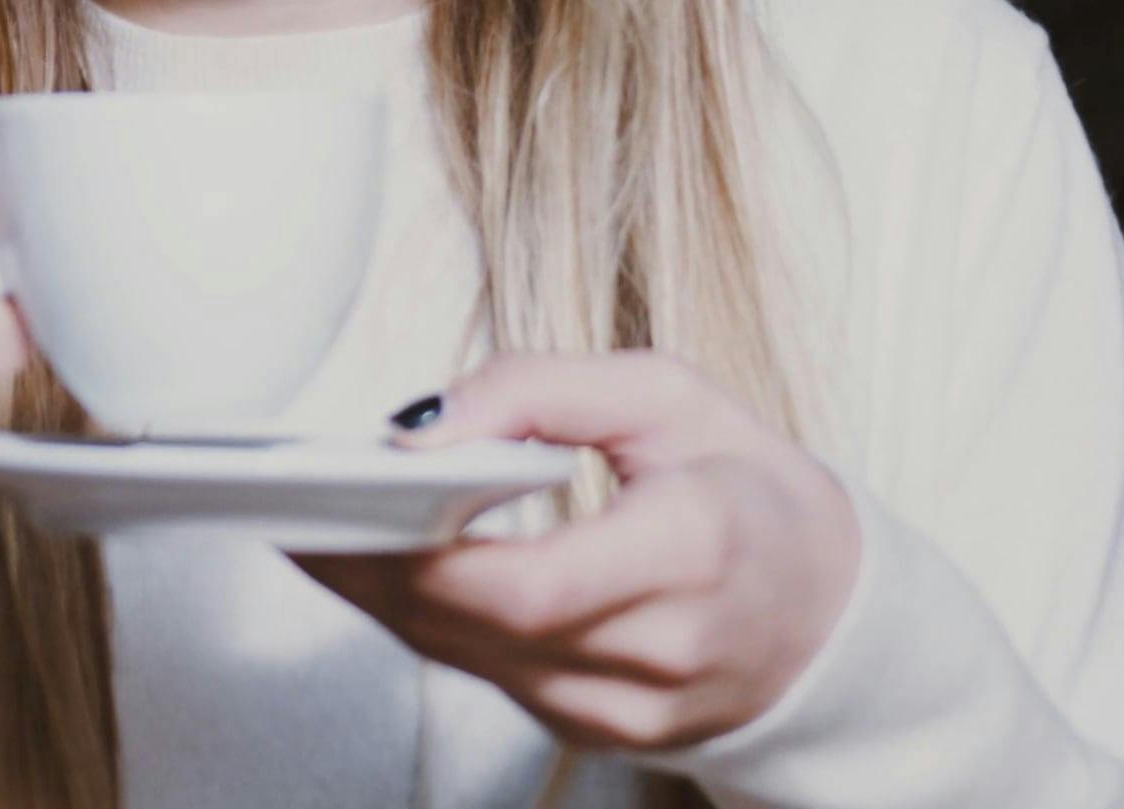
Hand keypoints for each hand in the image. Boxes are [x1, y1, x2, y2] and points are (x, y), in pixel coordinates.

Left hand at [293, 351, 859, 755]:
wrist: (833, 613)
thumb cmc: (748, 488)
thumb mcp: (670, 396)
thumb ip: (543, 390)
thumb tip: (423, 423)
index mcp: (697, 550)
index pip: (531, 584)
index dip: (426, 552)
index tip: (353, 493)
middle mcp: (663, 652)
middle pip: (479, 628)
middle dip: (373, 565)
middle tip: (290, 499)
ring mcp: (629, 710)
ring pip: (468, 659)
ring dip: (380, 592)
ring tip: (311, 521)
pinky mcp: (598, 732)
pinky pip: (486, 676)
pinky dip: (424, 620)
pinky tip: (376, 567)